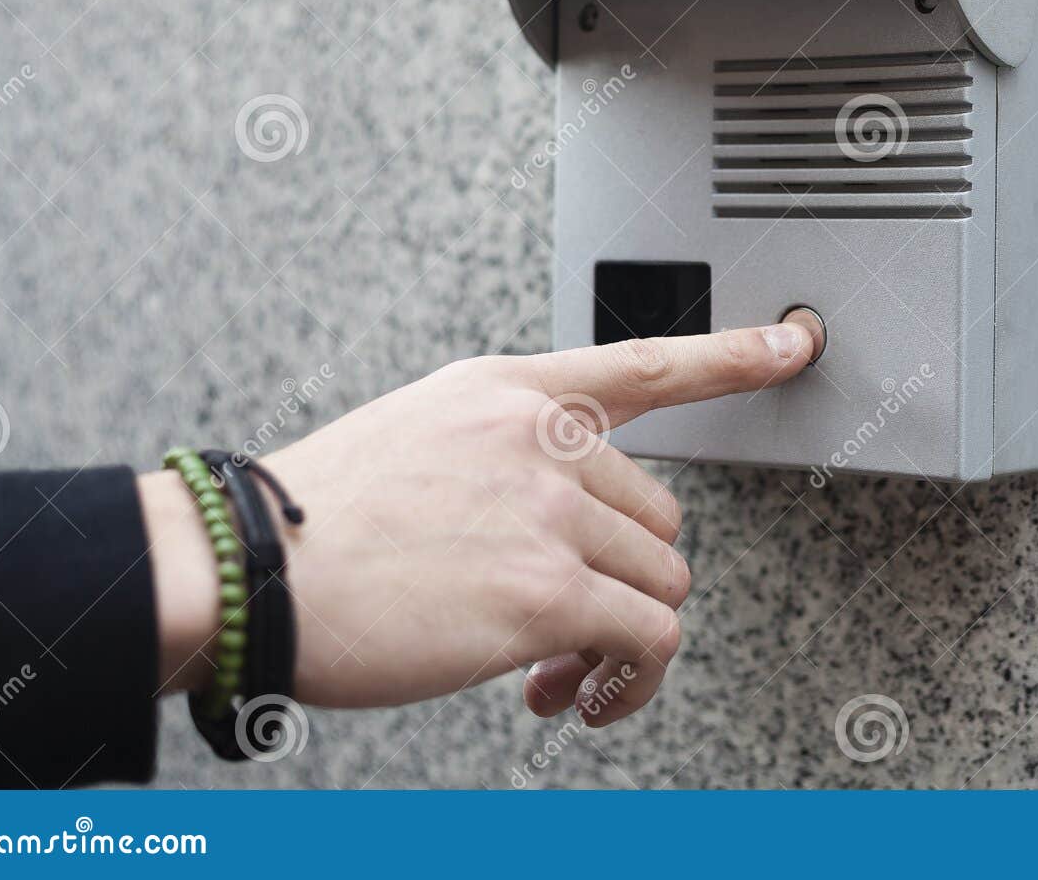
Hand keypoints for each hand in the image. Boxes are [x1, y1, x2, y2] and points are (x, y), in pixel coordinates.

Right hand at [140, 320, 817, 724]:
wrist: (244, 570)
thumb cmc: (317, 518)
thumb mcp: (420, 433)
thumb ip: (506, 451)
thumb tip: (574, 516)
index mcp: (510, 390)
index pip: (646, 362)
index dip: (733, 353)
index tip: (793, 340)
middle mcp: (540, 438)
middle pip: (659, 517)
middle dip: (622, 579)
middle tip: (565, 625)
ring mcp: (546, 510)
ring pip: (661, 582)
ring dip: (621, 636)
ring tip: (560, 668)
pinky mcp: (545, 591)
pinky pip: (645, 638)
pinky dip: (629, 680)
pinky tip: (580, 698)